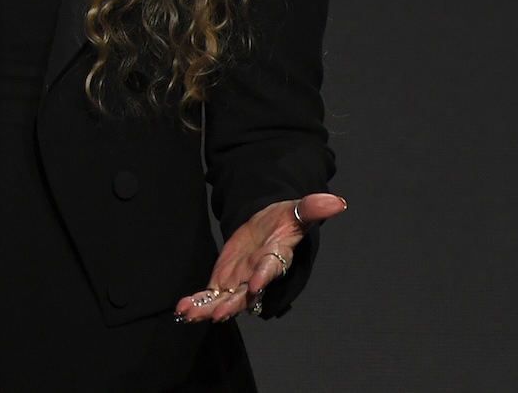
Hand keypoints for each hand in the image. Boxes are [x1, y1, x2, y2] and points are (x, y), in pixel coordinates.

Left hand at [174, 192, 346, 323]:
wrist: (268, 227)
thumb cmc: (285, 220)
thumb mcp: (296, 210)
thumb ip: (312, 208)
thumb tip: (336, 201)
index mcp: (276, 257)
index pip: (271, 269)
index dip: (263, 277)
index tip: (254, 286)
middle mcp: (257, 275)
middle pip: (245, 294)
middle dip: (232, 305)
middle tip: (219, 314)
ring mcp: (240, 282)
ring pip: (224, 300)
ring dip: (207, 309)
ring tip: (190, 316)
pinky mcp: (224, 282)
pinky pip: (209, 296)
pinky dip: (196, 303)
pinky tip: (181, 310)